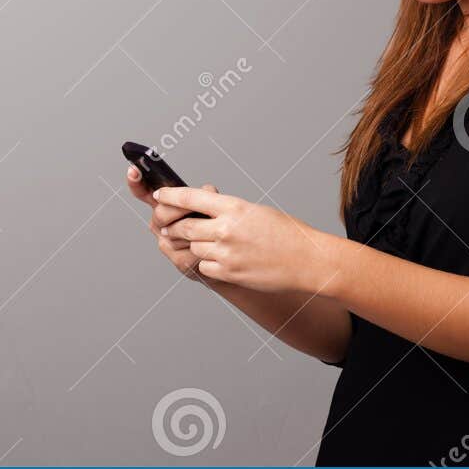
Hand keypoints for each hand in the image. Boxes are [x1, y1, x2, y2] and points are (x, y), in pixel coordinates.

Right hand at [127, 164, 218, 281]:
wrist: (223, 256)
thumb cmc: (212, 226)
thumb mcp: (207, 203)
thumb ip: (204, 194)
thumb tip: (206, 190)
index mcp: (163, 208)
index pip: (144, 194)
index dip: (136, 183)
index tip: (133, 170)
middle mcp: (160, 226)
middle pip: (161, 212)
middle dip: (181, 208)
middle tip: (197, 207)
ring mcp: (168, 245)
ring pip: (177, 230)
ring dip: (198, 226)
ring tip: (211, 228)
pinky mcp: (180, 262)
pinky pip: (192, 247)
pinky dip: (206, 243)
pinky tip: (212, 244)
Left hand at [155, 185, 333, 295]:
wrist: (307, 261)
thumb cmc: (287, 234)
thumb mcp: (256, 211)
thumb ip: (228, 210)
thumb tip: (205, 210)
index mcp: (234, 206)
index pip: (191, 197)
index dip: (171, 196)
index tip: (160, 196)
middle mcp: (226, 228)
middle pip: (184, 225)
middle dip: (176, 226)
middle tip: (174, 226)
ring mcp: (226, 252)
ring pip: (194, 247)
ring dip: (197, 245)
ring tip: (214, 244)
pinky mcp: (228, 272)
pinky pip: (205, 266)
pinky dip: (209, 263)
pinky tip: (224, 260)